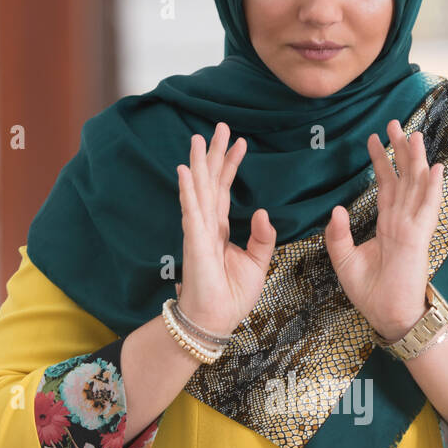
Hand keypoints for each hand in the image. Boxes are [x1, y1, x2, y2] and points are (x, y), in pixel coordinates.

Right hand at [175, 123, 276, 337]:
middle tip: (220, 126)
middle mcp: (206, 226)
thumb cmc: (232, 296)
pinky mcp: (194, 243)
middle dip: (215, 154)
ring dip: (198, 164)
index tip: (241, 142)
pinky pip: (191, 212)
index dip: (232, 165)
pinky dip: (187, 191)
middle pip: (210, 182)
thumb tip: (263, 212)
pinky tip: (184, 171)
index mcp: (220, 230)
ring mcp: (197, 233)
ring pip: (198, 190)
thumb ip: (262, 237)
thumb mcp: (257, 263)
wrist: (216, 321)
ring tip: (198, 138)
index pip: (225, 190)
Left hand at [324, 119, 444, 341]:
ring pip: (416, 187)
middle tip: (394, 123)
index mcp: (388, 226)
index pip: (386, 187)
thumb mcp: (344, 262)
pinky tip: (437, 167)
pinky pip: (426, 209)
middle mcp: (402, 223)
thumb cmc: (371, 294)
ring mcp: (412, 229)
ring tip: (414, 134)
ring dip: (416, 161)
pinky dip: (432, 188)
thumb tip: (336, 209)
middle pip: (403, 179)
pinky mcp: (418, 240)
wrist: (389, 317)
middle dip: (399, 152)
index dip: (381, 163)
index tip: (374, 139)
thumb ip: (337, 237)